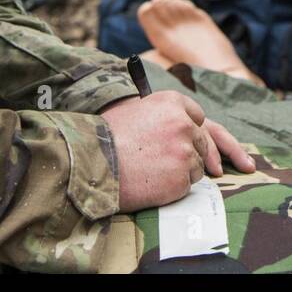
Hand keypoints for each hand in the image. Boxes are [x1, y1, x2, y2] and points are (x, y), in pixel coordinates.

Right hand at [100, 92, 253, 212]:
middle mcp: (183, 123)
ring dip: (180, 171)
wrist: (91, 164)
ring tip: (150, 171)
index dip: (187, 129)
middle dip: (186, 152)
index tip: (177, 138)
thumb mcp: (136, 111)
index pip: (197, 116)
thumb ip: (163, 115)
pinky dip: (173, 188)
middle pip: (200, 142)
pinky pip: (187, 185)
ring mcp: (185, 151)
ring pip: (196, 165)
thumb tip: (180, 124)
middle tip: (159, 160)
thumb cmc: (106, 138)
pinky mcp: (182, 177)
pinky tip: (152, 184)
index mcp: (172, 103)